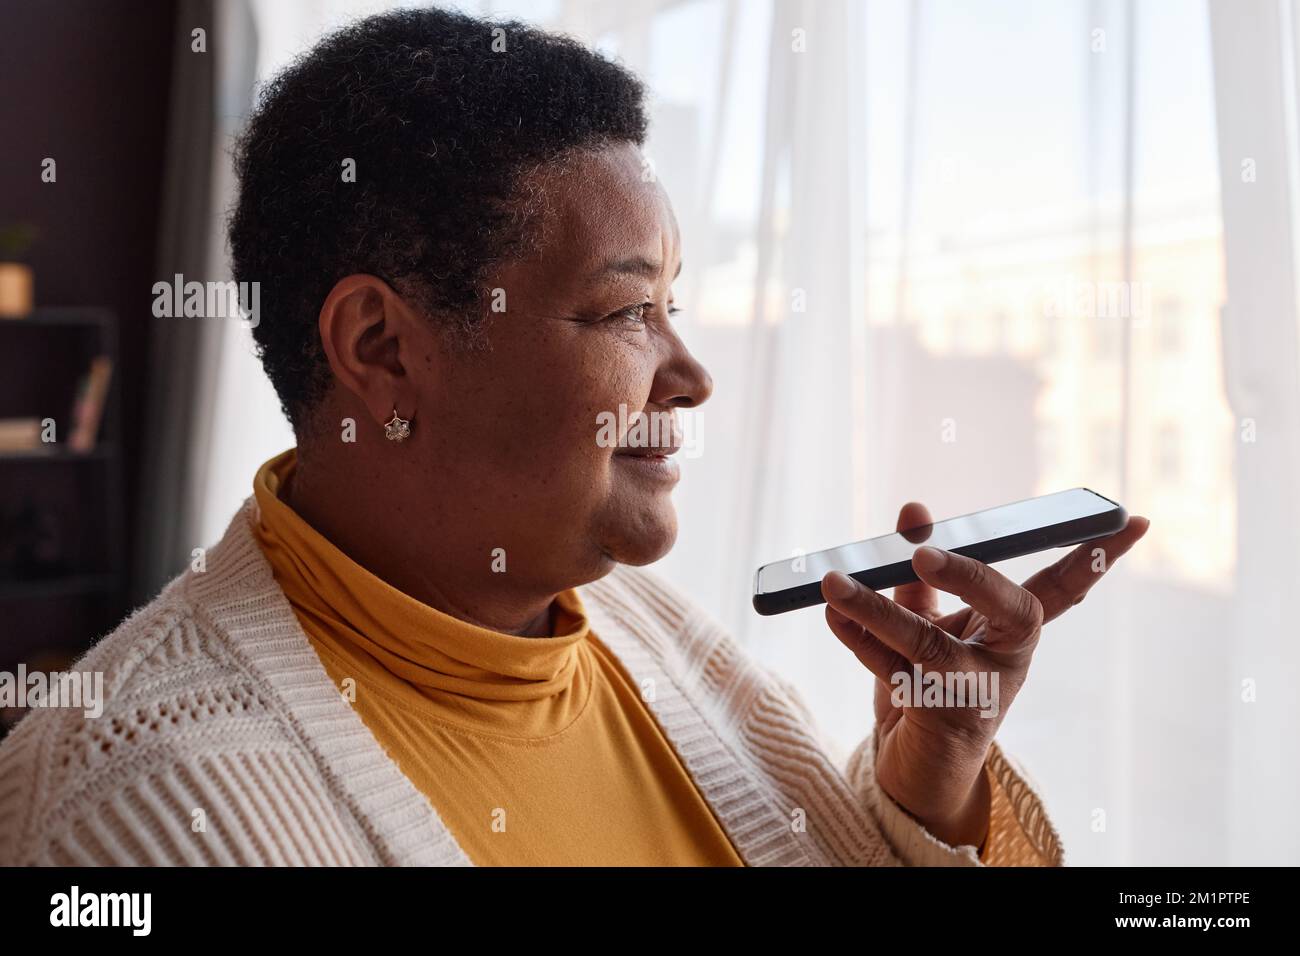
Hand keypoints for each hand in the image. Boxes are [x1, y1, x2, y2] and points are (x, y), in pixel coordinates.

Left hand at [821, 502, 1149, 848]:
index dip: (1095, 556)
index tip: (1135, 520)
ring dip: (877, 610)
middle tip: (924, 554)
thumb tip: (914, 508)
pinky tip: (832, 614)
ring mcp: (976, 692)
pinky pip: (890, 668)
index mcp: (1012, 632)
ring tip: (836, 582)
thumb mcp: (929, 625)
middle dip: (970, 577)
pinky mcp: (937, 718)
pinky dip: (855, 638)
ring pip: (930, 643)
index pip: (1063, 588)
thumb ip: (922, 575)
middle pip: (1013, 610)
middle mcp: (1005, 660)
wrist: (916, 770)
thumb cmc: (928, 685)